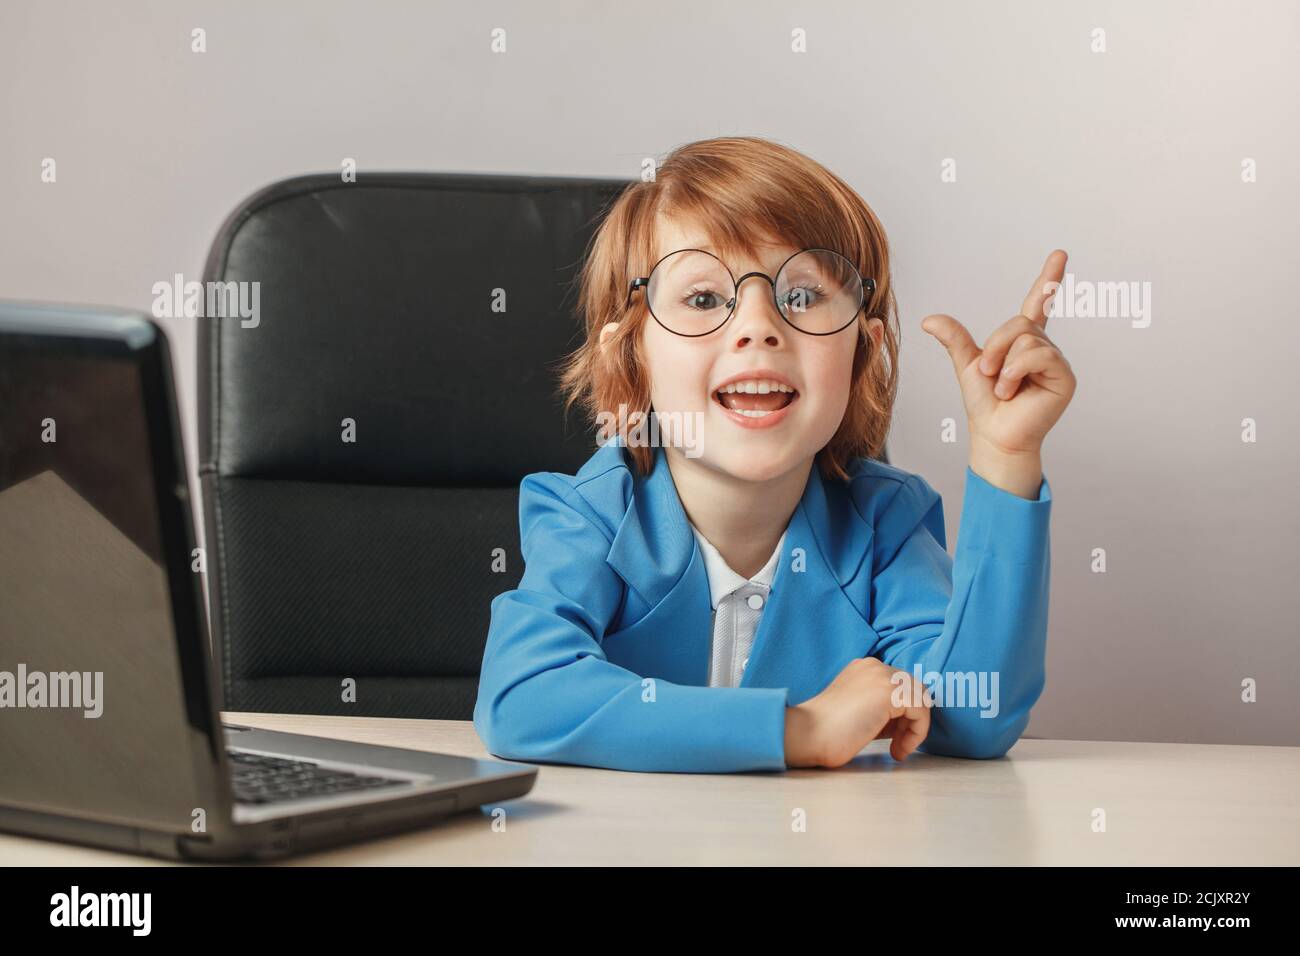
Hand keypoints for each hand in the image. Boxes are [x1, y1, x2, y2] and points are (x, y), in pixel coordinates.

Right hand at [784, 658, 932, 767]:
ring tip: (897, 749)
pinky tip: (897, 749)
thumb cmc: (829, 731)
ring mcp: (883, 675)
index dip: (904, 715)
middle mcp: (875, 665)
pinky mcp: (890, 691)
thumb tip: (911, 720)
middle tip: (897, 744)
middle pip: (916, 690)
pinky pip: (921, 712)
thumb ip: (884, 709)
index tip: (893, 738)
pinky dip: (915, 734)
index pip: (903, 686)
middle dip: (911, 720)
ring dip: (915, 729)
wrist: (808, 734)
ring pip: (921, 700)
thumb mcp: (862, 712)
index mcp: (865, 668)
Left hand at [920, 250, 1076, 459]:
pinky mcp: (1064, 377)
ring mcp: (1056, 361)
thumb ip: (955, 338)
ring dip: (1004, 364)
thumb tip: (928, 319)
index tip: (1059, 255)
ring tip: (1002, 387)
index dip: (1049, 279)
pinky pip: (1040, 354)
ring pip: (1027, 337)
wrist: (992, 434)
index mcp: (1023, 342)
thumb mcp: (967, 364)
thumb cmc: (984, 404)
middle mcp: (1042, 347)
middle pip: (1020, 322)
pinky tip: (1013, 390)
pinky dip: (1017, 371)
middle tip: (989, 373)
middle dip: (996, 346)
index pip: (1038, 304)